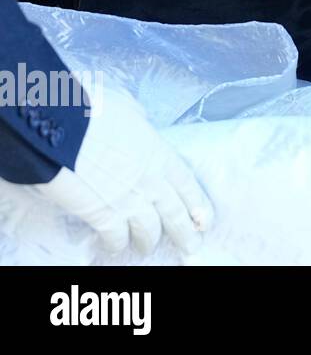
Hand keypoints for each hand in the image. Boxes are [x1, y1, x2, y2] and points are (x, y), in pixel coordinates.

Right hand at [32, 85, 213, 255]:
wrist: (61, 127)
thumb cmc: (94, 111)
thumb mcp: (128, 108)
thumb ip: (139, 122)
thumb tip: (138, 123)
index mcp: (160, 154)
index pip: (188, 185)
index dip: (198, 205)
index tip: (204, 220)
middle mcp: (151, 181)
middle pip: (175, 213)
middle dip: (184, 232)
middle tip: (191, 245)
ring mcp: (128, 200)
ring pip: (148, 230)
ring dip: (148, 241)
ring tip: (147, 247)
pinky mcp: (102, 214)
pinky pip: (116, 237)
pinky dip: (116, 244)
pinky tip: (116, 246)